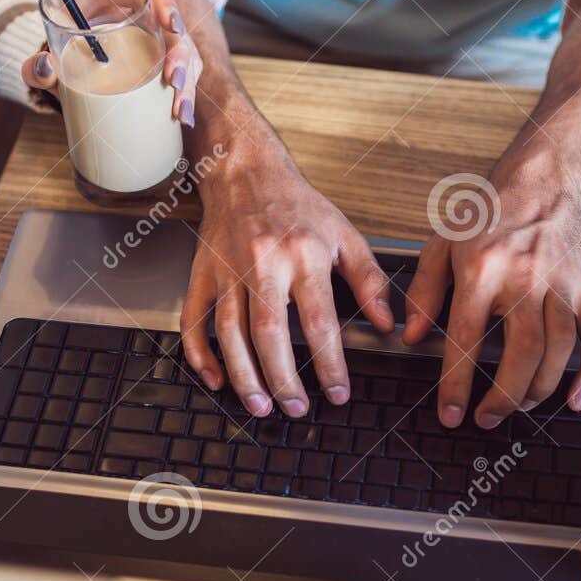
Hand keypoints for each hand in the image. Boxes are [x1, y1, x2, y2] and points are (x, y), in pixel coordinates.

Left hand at [20, 0, 202, 124]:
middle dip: (181, 55)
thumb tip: (46, 68)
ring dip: (186, 82)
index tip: (170, 25)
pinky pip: (183, 75)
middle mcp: (145, 15)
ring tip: (179, 110)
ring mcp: (159, 40)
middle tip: (171, 79)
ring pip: (185, 55)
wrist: (70, 52)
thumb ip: (38, 61)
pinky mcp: (164, 62)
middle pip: (175, 27)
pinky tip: (183, 117)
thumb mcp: (48, 48)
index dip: (165, 4)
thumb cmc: (63, 39)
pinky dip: (184, 95)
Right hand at [179, 120, 393, 416]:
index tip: (338, 393)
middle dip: (282, 379)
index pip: (319, 321)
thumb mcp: (344, 235)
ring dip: (243, 375)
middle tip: (296, 410)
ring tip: (260, 406)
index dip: (329, 364)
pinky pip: (194, 320)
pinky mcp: (202, 275)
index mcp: (302, 256)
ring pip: (229, 332)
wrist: (245, 171)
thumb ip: (368, 280)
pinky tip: (215, 379)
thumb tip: (386, 323)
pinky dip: (200, 354)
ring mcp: (227, 271)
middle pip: (269, 332)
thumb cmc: (297, 206)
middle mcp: (262, 264)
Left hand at [403, 148, 580, 428]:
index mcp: (482, 269)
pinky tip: (576, 398)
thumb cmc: (487, 215)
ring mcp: (561, 284)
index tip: (451, 413)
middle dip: (505, 396)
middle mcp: (525, 278)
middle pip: (522, 352)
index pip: (468, 339)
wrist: (540, 182)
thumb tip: (412, 338)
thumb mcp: (440, 245)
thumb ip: (423, 293)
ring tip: (519, 407)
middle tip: (486, 418)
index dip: (458, 383)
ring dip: (540, 389)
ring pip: (559, 350)